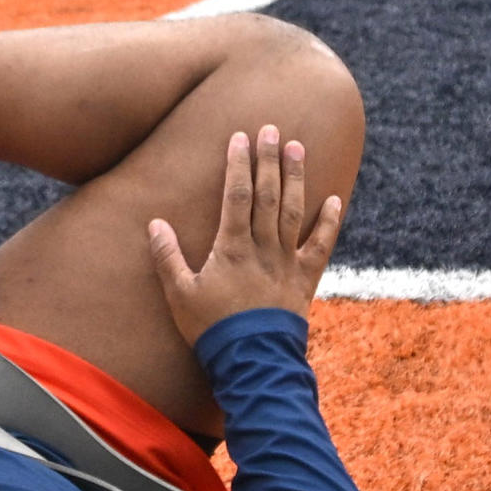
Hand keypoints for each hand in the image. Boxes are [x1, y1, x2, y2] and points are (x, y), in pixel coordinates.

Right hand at [149, 125, 346, 341]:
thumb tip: (155, 223)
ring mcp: (287, 261)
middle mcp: (263, 247)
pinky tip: (335, 199)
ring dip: (296, 177)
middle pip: (267, 194)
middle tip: (272, 129)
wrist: (253, 360)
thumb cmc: (212, 329)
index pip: (236, 194)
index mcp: (232, 247)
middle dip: (269, 159)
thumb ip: (167, 257)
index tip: (240, 136)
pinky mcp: (304, 279)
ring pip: (294, 210)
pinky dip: (329, 222)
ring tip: (298, 148)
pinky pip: (321, 245)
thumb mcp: (179, 295)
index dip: (238, 163)